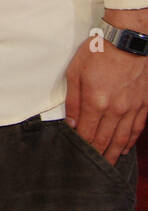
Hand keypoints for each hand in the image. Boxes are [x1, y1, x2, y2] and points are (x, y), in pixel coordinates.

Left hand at [64, 16, 147, 163]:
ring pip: (121, 139)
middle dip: (97, 155)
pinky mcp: (143, 105)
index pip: (87, 133)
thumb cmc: (98, 53)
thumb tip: (71, 124)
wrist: (128, 42)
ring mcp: (131, 109)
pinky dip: (129, 142)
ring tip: (106, 163)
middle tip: (90, 168)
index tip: (76, 156)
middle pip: (104, 140)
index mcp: (96, 102)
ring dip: (113, 153)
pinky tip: (123, 149)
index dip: (81, 146)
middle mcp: (115, 110)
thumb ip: (72, 100)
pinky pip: (136, 129)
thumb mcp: (75, 72)